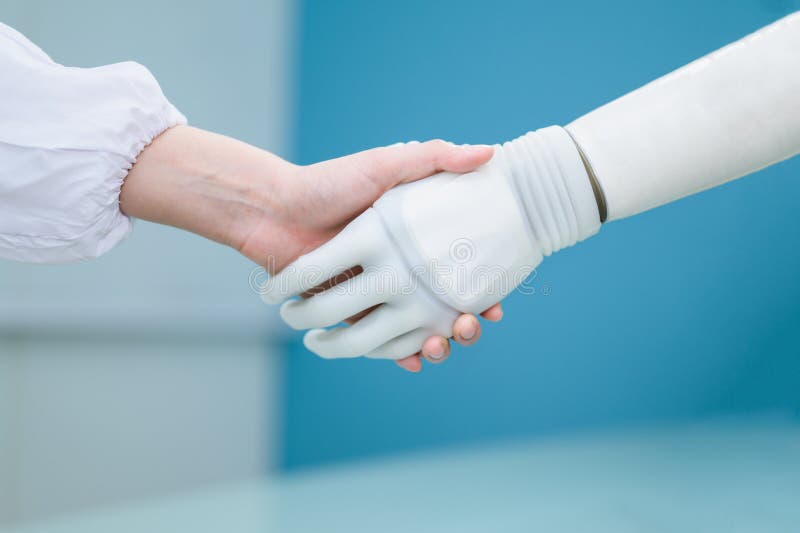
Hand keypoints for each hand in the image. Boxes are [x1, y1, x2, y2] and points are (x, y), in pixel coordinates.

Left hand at [121, 126, 501, 370]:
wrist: (271, 208)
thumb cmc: (330, 182)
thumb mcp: (387, 164)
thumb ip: (435, 158)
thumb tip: (489, 153)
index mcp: (410, 242)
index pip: (459, 270)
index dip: (483, 290)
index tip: (498, 303)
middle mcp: (395, 271)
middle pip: (441, 307)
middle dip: (461, 325)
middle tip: (468, 328)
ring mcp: (371, 294)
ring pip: (412, 330)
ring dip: (433, 344)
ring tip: (442, 346)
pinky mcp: (345, 313)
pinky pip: (375, 341)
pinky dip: (395, 355)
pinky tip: (414, 360)